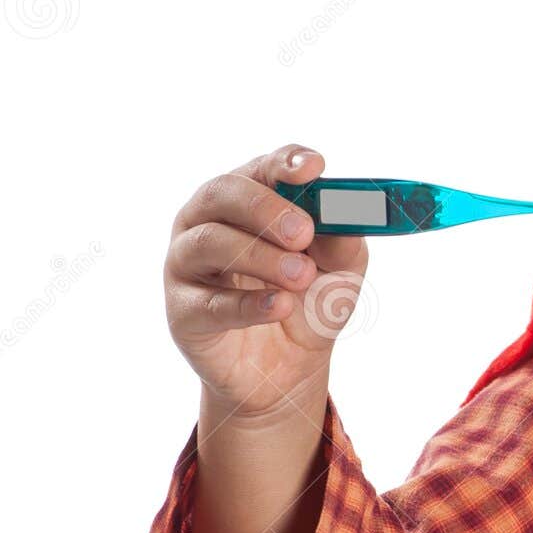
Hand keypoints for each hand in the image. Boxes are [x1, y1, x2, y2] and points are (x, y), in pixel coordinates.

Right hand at [163, 143, 369, 422]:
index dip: (285, 162)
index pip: (263, 167)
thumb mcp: (342, 271)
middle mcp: (209, 220)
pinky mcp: (183, 311)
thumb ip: (344, 240)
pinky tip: (279, 306)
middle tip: (304, 233)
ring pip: (210, 241)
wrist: (289, 369)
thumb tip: (348, 214)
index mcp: (251, 199)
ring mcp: (189, 263)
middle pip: (223, 193)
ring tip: (302, 276)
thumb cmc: (310, 303)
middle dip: (267, 208)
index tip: (314, 168)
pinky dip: (248, 303)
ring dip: (260, 256)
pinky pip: (210, 302)